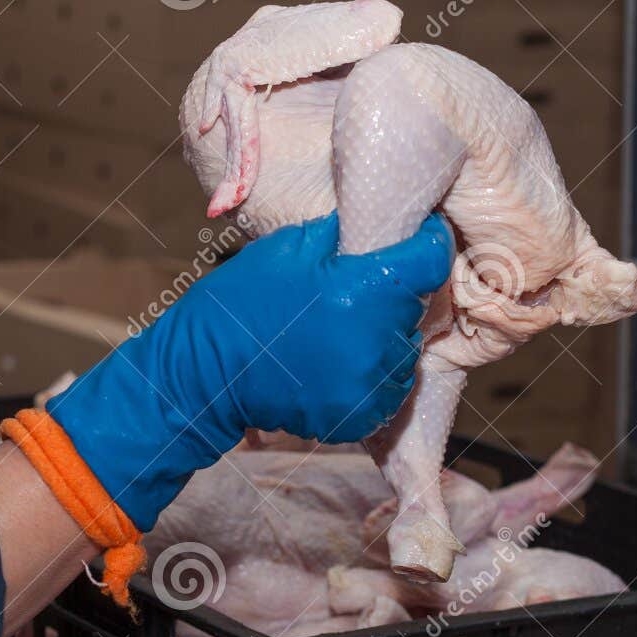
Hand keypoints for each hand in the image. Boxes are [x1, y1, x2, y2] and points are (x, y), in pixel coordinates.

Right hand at [46, 211, 452, 528]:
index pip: (431, 259)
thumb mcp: (289, 246)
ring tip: (345, 329)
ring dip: (386, 337)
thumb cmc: (242, 302)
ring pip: (405, 351)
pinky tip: (338, 362)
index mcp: (364, 291)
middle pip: (417, 307)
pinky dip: (372, 375)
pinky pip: (388, 389)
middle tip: (361, 288)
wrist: (205, 374)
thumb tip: (382, 220)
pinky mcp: (359, 417)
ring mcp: (370, 386)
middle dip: (397, 293)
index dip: (428, 242)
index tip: (419, 237)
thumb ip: (344, 232)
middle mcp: (377, 342)